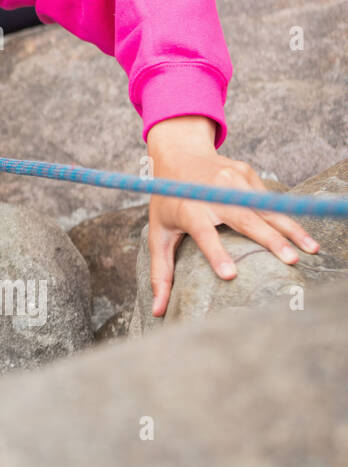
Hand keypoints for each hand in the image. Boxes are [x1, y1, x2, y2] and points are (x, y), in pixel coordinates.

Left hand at [145, 116, 318, 316]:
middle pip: (244, 219)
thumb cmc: (168, 201)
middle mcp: (212, 193)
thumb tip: (157, 311)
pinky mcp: (246, 173)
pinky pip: (268, 200)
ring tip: (310, 249)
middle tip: (290, 261)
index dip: (215, 253)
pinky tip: (298, 234)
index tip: (230, 274)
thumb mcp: (157, 232)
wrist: (179, 155)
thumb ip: (160, 272)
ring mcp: (232, 180)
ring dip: (290, 228)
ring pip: (266, 208)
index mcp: (188, 209)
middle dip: (270, 240)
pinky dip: (283, 216)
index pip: (203, 234)